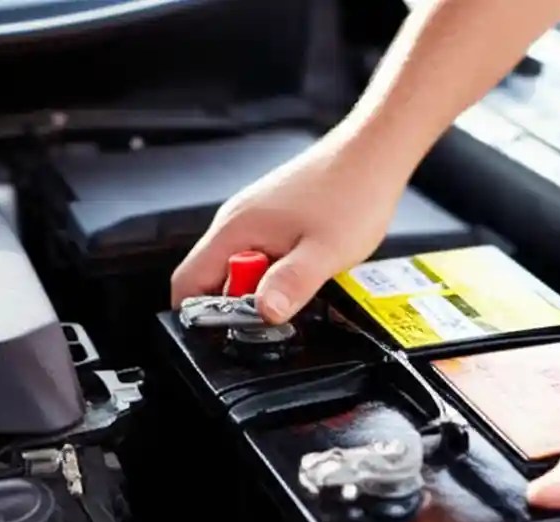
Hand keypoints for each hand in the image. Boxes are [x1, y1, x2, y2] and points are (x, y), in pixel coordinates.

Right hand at [171, 131, 407, 323]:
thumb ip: (291, 285)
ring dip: (264, 287)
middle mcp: (236, 221)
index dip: (200, 315)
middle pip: (212, 280)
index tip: (236, 329)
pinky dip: (277, 271)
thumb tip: (264, 312)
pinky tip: (307, 268)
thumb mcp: (324, 253)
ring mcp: (254, 218)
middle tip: (283, 302)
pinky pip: (261, 256)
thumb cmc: (352, 192)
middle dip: (241, 303)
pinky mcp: (272, 218)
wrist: (373, 154)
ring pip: (240, 269)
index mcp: (235, 228)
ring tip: (301, 281)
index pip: (186, 283)